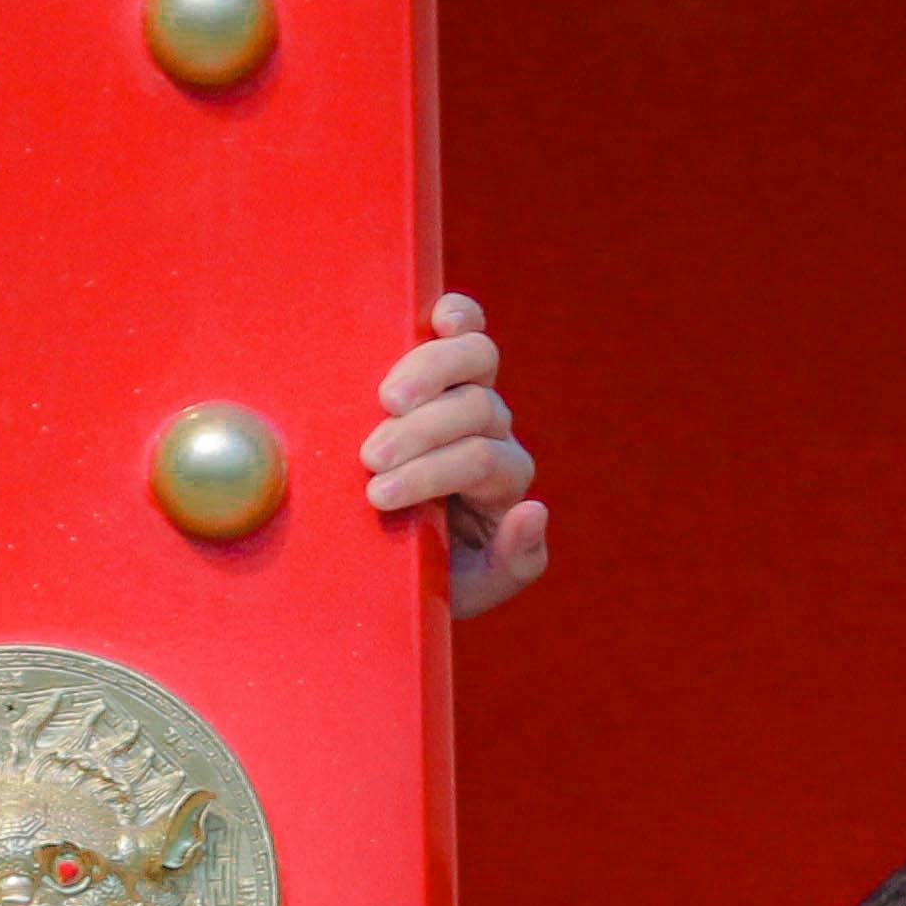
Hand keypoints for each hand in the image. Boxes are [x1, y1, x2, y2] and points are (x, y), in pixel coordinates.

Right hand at [367, 293, 548, 618]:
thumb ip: (512, 563)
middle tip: (370, 458)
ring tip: (387, 397)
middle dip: (422, 434)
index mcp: (502, 482)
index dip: (430, 474)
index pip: (479, 462)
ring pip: (477, 357)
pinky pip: (466, 327)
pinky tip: (439, 319)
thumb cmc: (430, 573)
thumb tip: (534, 508)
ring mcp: (471, 390)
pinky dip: (457, 317)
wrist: (393, 554)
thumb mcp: (472, 589)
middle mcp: (494, 430)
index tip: (376, 496)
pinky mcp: (442, 364)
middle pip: (477, 408)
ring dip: (431, 371)